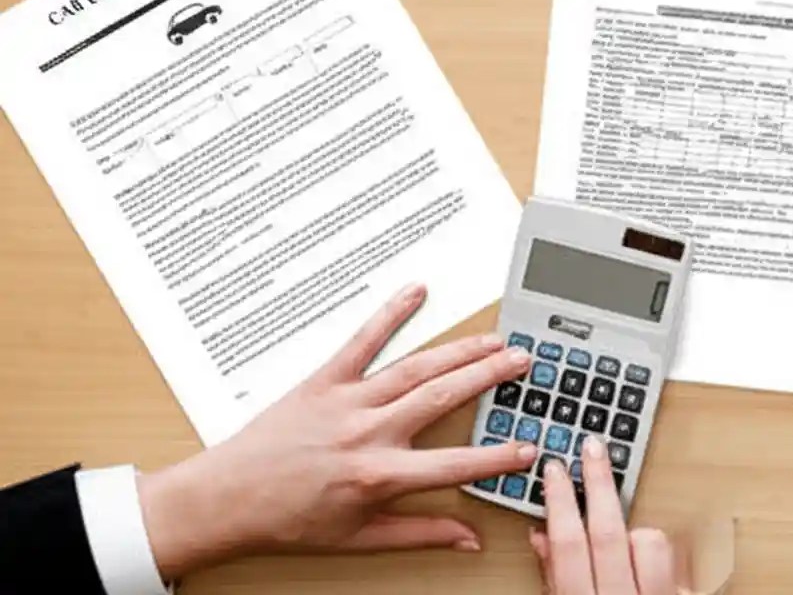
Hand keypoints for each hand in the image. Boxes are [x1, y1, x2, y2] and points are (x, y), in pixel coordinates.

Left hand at [137, 284, 536, 580]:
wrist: (226, 499)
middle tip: (524, 362)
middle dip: (488, 377)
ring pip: (415, 368)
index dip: (496, 457)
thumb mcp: (360, 538)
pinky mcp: (323, 381)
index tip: (527, 447)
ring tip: (493, 339)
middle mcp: (367, 433)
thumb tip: (467, 539)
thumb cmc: (287, 520)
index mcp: (379, 475)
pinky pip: (362, 341)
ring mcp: (346, 401)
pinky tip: (415, 292)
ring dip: (459, 351)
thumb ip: (421, 533)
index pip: (454, 466)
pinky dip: (390, 314)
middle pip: (442, 397)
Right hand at [529, 435, 676, 594]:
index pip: (568, 545)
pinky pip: (676, 561)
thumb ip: (555, 577)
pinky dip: (660, 552)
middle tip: (593, 447)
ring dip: (637, 532)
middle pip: (608, 532)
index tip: (555, 468)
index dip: (560, 502)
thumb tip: (541, 536)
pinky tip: (651, 564)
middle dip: (599, 484)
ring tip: (628, 543)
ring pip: (650, 542)